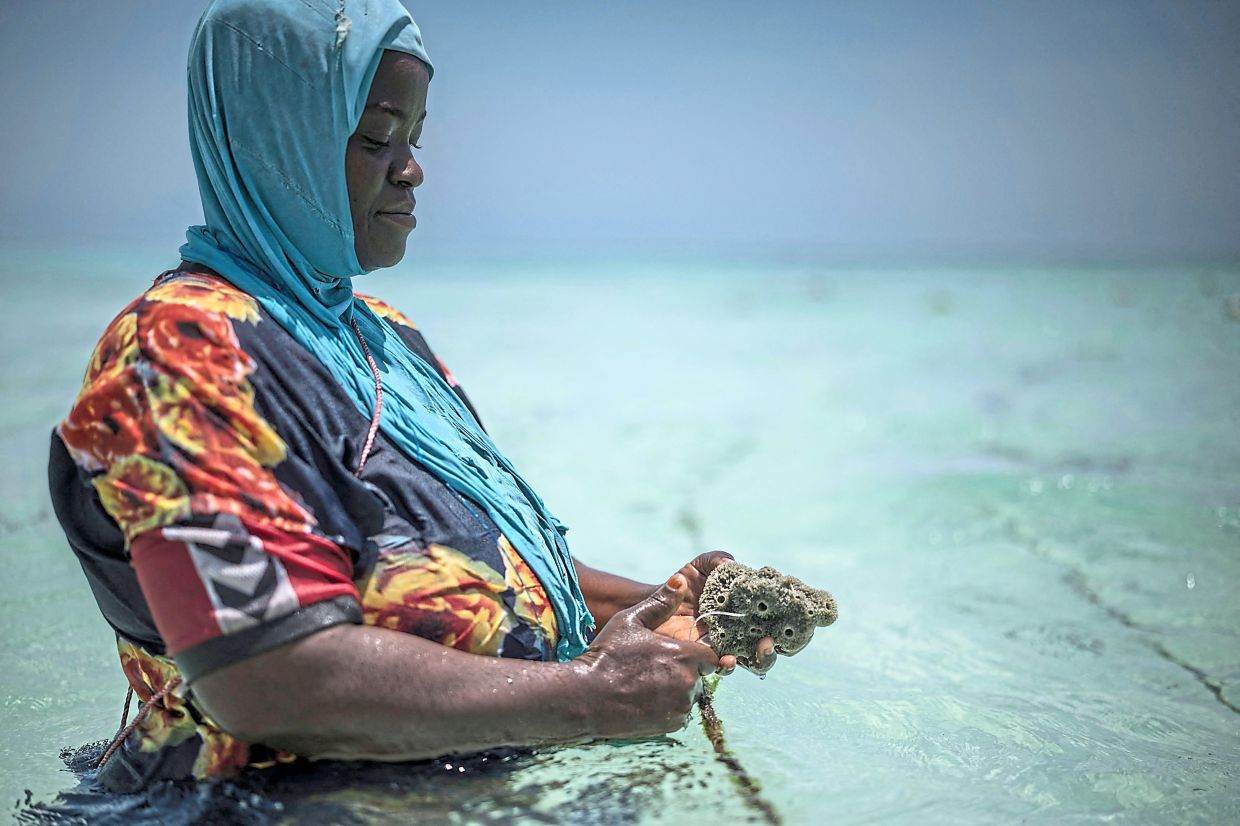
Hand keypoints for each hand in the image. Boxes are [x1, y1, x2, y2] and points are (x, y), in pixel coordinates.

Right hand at [572, 575, 735, 738]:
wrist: (585, 697)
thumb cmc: (607, 655)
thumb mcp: (631, 621)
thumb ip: (660, 603)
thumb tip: (680, 580)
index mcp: (684, 656)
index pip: (712, 657)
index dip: (699, 655)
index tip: (680, 653)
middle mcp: (688, 683)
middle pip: (699, 677)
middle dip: (684, 672)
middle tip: (654, 668)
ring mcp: (679, 708)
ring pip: (688, 697)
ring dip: (676, 691)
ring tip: (646, 684)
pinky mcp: (670, 726)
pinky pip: (678, 715)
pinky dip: (667, 709)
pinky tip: (644, 700)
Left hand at [652, 551, 779, 676]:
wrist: (658, 599)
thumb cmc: (684, 581)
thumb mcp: (702, 565)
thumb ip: (718, 559)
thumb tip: (731, 564)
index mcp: (745, 610)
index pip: (772, 620)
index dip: (787, 622)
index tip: (792, 618)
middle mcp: (740, 632)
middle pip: (766, 647)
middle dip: (774, 648)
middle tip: (771, 641)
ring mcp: (724, 646)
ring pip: (751, 662)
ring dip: (762, 660)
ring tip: (761, 650)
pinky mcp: (705, 657)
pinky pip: (721, 667)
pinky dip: (729, 666)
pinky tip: (729, 660)